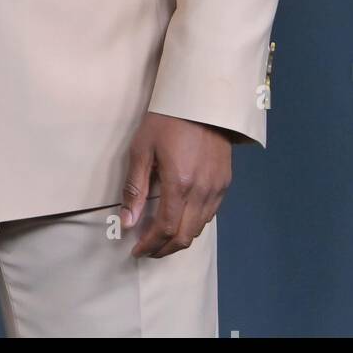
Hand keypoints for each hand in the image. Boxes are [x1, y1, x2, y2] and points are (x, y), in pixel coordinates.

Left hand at [120, 112, 232, 257]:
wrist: (202, 101)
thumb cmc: (166, 121)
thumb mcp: (142, 149)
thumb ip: (134, 188)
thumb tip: (127, 222)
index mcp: (179, 184)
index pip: (165, 228)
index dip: (150, 244)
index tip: (136, 250)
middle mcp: (202, 192)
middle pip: (185, 236)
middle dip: (164, 249)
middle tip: (147, 250)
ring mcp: (217, 189)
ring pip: (199, 228)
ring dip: (179, 239)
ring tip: (161, 239)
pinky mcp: (225, 183)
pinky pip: (210, 215)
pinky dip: (193, 225)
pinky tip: (180, 221)